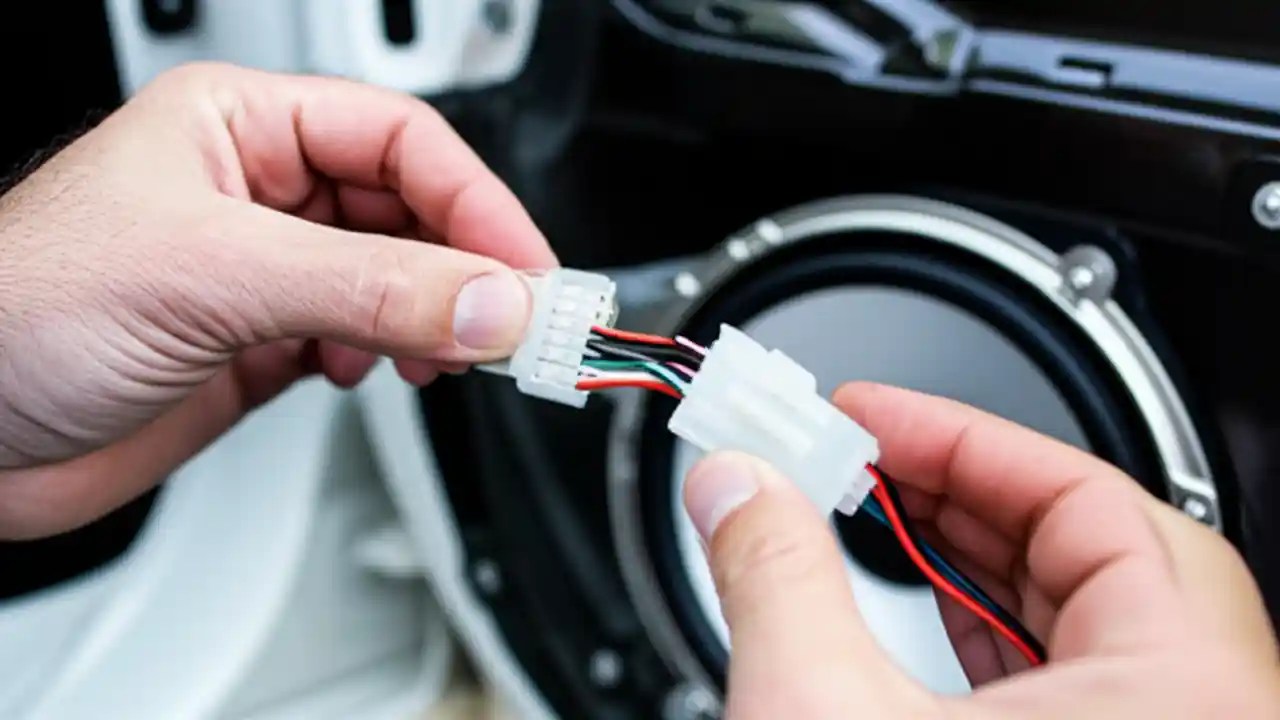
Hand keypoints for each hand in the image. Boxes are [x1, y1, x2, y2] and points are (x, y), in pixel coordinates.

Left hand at [0, 62, 554, 537]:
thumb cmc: (14, 311)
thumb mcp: (215, 276)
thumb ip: (370, 288)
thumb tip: (490, 299)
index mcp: (241, 127)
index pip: (400, 142)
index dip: (474, 202)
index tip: (525, 270)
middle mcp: (260, 193)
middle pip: (410, 211)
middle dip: (465, 268)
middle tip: (515, 324)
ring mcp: (266, 272)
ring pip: (397, 278)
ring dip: (435, 317)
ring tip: (448, 354)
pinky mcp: (265, 342)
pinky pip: (367, 335)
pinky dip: (392, 356)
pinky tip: (372, 370)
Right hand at [683, 383, 1279, 718]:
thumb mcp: (819, 715)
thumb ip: (771, 578)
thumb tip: (734, 486)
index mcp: (1182, 696)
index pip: (1090, 500)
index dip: (960, 437)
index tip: (869, 416)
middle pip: (1096, 544)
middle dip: (962, 484)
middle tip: (866, 456)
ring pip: (1086, 613)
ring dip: (971, 550)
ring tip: (876, 513)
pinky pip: (1071, 675)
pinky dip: (990, 626)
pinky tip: (919, 604)